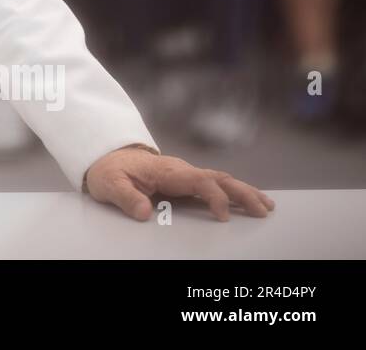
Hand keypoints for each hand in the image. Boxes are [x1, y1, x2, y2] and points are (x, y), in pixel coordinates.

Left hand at [85, 146, 275, 221]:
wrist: (107, 157)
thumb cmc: (110, 171)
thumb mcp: (110, 185)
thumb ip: (126, 198)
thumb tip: (144, 212)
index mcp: (167, 170)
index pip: (199, 181)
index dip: (214, 197)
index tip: (223, 216)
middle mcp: (181, 170)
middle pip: (218, 178)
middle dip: (243, 193)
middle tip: (264, 209)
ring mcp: (185, 173)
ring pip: (221, 179)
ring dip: (245, 191)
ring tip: (267, 205)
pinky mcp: (186, 180)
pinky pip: (215, 183)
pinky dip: (235, 191)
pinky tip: (248, 200)